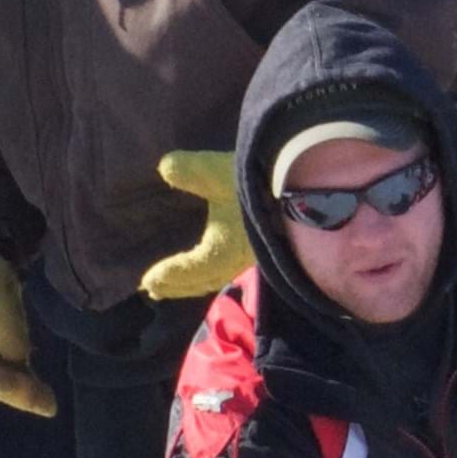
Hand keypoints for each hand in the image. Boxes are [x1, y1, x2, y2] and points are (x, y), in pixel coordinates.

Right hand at [0, 248, 57, 417]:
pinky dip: (27, 385)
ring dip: (25, 395)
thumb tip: (20, 358)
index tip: (14, 390)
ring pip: (2, 382)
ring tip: (48, 405)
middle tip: (43, 405)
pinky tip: (45, 398)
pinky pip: (11, 374)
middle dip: (16, 394)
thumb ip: (4, 327)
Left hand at [139, 151, 248, 300]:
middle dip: (178, 286)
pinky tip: (213, 264)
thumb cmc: (260, 182)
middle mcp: (235, 262)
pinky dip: (214, 272)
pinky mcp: (263, 250)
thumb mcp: (219, 172)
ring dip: (195, 282)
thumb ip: (191, 171)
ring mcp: (250, 257)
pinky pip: (231, 268)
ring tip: (175, 284)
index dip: (169, 276)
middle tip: (156, 290)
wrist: (310, 187)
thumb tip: (165, 167)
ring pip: (218, 276)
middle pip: (202, 281)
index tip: (147, 281)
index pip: (189, 270)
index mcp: (220, 252)